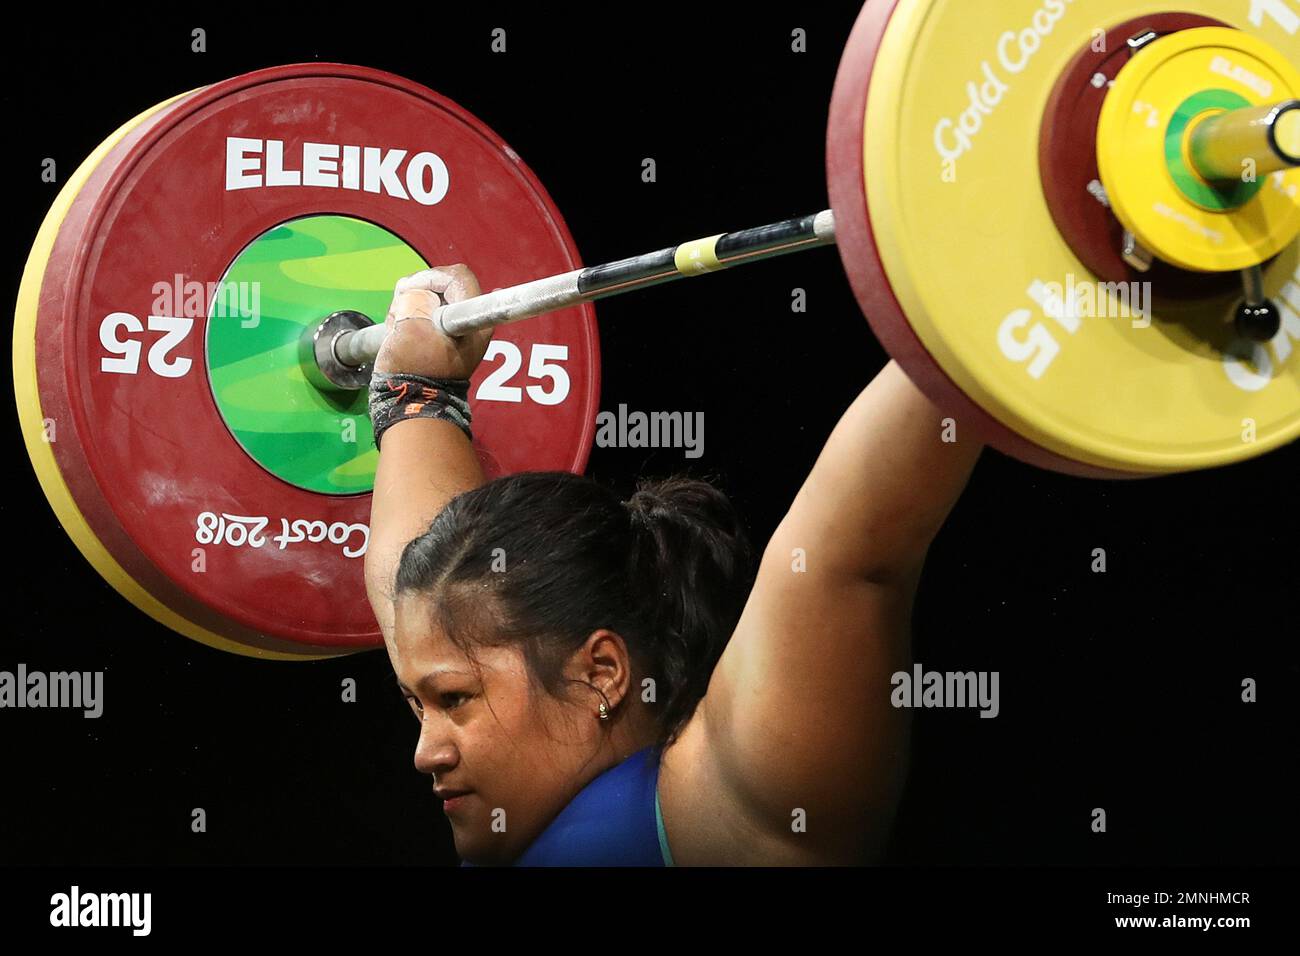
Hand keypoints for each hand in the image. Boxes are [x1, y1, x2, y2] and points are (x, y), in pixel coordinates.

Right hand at [373, 264, 492, 378]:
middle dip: (417, 293)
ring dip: (410, 307)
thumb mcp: (409, 326)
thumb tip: (412, 287)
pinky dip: (411, 318)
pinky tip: (400, 332)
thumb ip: (414, 297)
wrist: (413, 403)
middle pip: (444, 287)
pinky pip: (428, 317)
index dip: (431, 276)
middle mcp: (471, 325)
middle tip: (400, 310)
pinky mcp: (445, 339)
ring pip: (432, 300)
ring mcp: (458, 333)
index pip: (458, 277)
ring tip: (398, 327)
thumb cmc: (413, 370)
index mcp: (471, 322)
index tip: (412, 288)